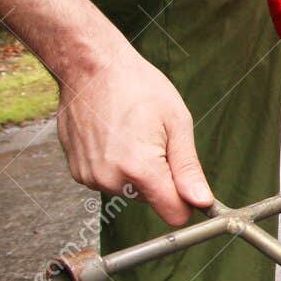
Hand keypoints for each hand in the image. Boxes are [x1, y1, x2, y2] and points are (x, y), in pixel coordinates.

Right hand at [56, 51, 212, 225]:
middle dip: (160, 178)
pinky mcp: (78, 172)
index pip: (174, 214)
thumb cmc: (136, 86)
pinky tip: (112, 137)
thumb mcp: (177, 122)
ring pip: (130, 190)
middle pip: (152, 200)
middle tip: (153, 139)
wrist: (90, 66)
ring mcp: (90, 177)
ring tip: (131, 133)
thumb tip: (202, 202)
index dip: (186, 200)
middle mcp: (111, 180)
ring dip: (136, 170)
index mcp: (140, 168)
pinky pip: (109, 180)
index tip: (188, 182)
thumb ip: (188, 168)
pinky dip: (115, 165)